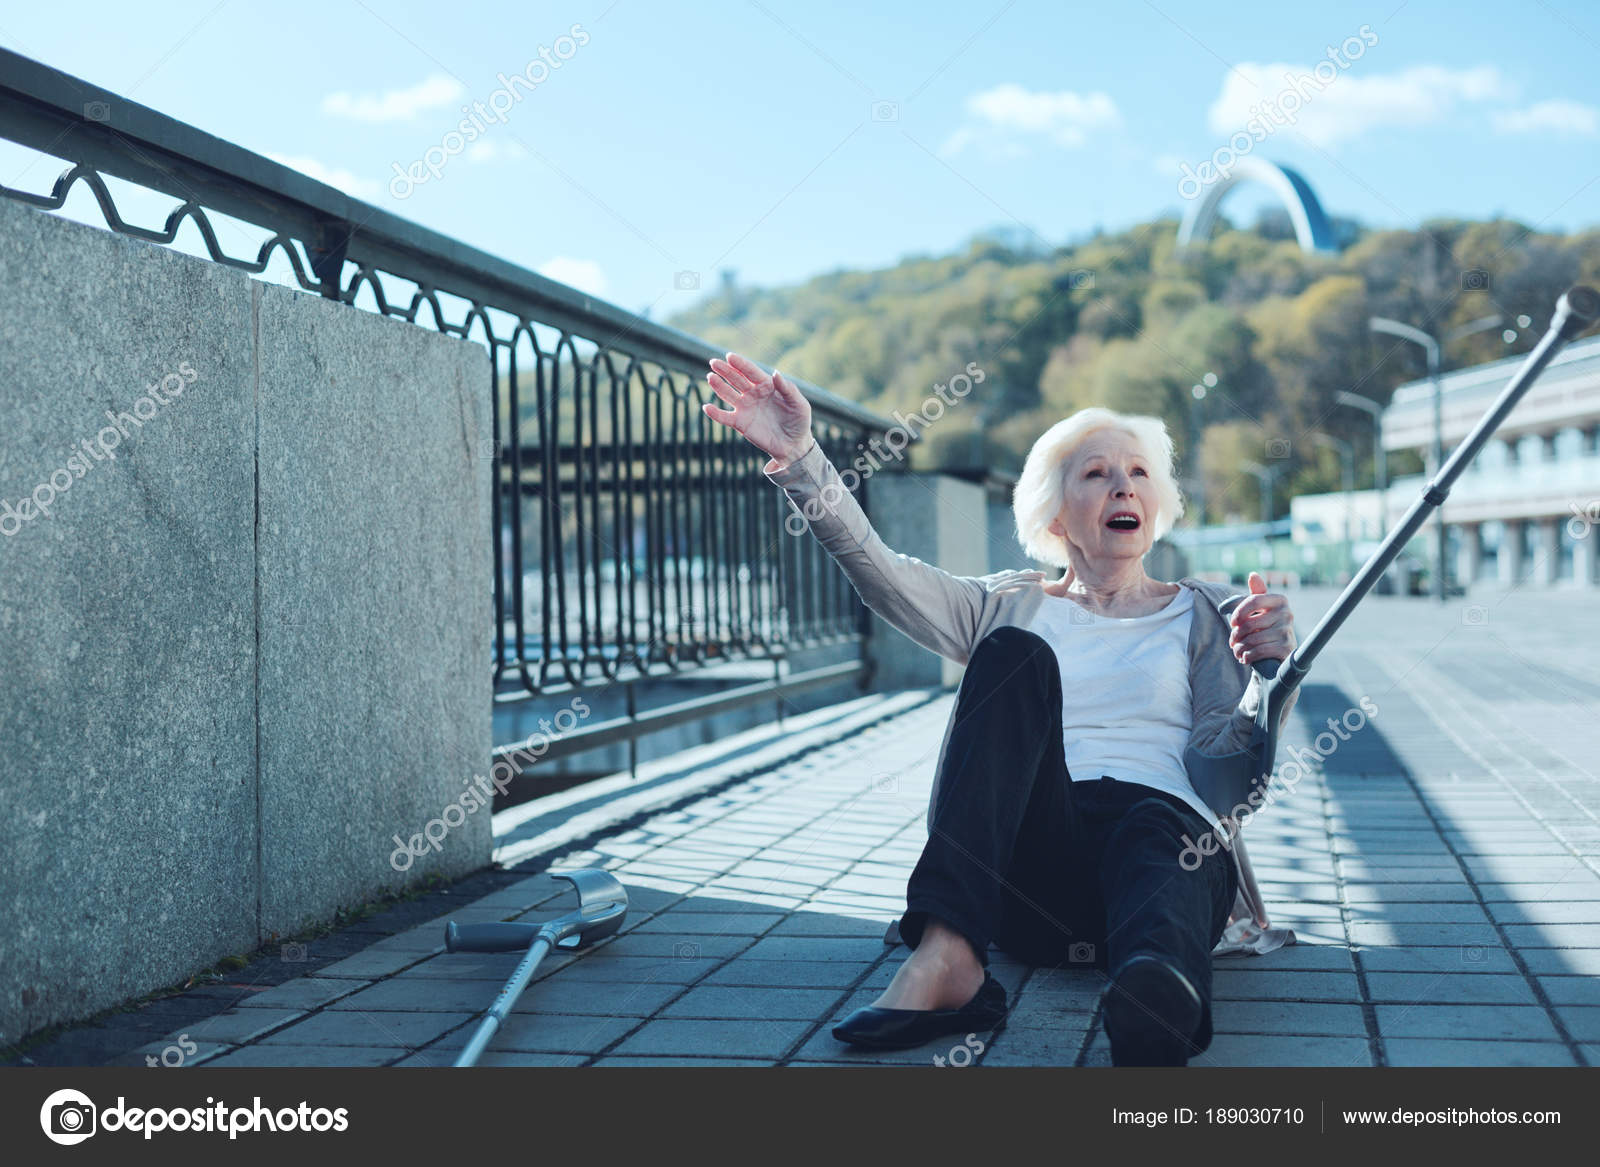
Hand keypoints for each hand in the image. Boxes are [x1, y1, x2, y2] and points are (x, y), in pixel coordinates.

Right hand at [703, 353, 813, 469]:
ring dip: (718, 386)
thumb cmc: (799, 421)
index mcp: (767, 385)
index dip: (740, 363)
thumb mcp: (799, 404)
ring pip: (728, 394)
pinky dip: (715, 413)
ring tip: (710, 377)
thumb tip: (775, 373)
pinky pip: (725, 417)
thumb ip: (788, 389)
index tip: (730, 356)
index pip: (751, 371)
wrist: (794, 444)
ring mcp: (745, 408)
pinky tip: (707, 407)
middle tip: (714, 362)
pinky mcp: (740, 423)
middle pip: (736, 379)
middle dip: (725, 370)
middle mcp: (753, 394)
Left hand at [1229, 571, 1295, 665]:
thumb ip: (1256, 594)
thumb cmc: (1266, 627)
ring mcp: (1288, 631)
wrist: (1280, 654)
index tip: (1232, 623)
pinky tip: (1245, 658)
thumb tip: (1253, 575)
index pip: (1253, 600)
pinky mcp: (1287, 648)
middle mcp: (1287, 614)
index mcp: (1280, 600)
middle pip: (1249, 624)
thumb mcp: (1261, 610)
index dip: (1239, 612)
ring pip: (1252, 639)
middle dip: (1236, 635)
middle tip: (1233, 641)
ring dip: (1239, 648)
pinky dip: (1248, 656)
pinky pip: (1259, 651)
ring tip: (1237, 651)